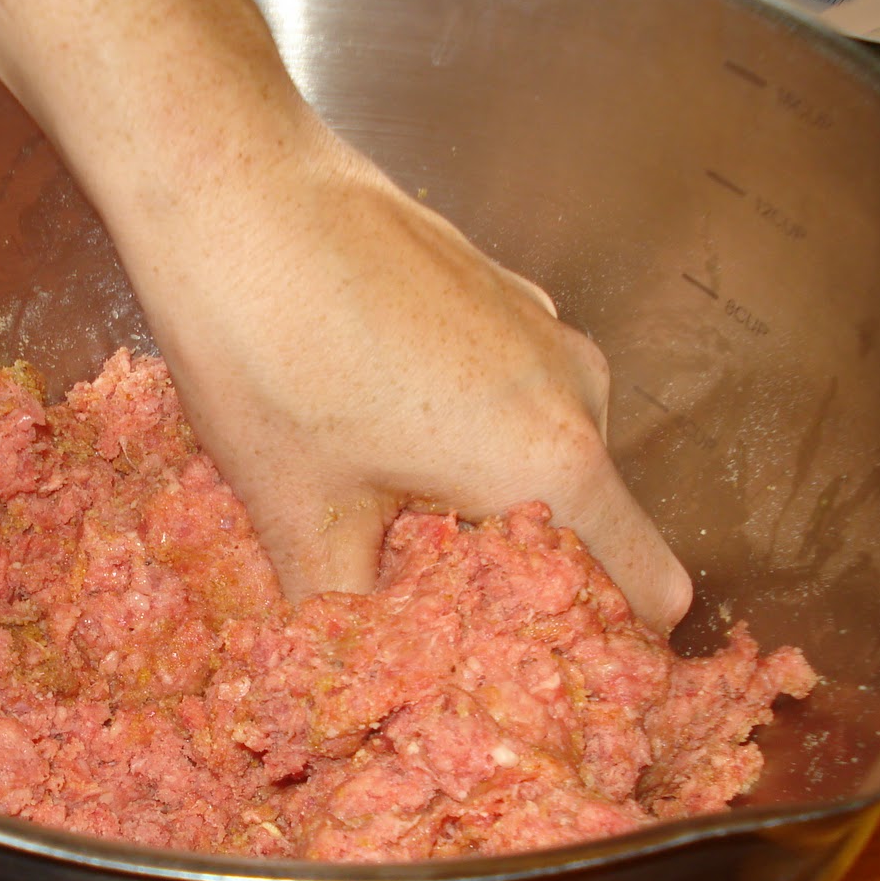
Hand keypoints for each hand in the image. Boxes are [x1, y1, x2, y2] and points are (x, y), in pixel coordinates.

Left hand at [0, 0, 691, 630]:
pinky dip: (468, 431)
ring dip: (488, 501)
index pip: (649, 592)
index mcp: (555, 460)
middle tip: (431, 609)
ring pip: (547, 454)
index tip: (537, 677)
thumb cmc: (268, 353)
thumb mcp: (303, 519)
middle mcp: (578, 387)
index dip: (605, 653)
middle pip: (596, 525)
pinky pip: (512, 391)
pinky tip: (372, 426)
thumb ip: (353, 625)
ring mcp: (542, 326)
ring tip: (382, 512)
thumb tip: (354, 693)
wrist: (230, 187)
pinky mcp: (499, 290)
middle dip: (525, 580)